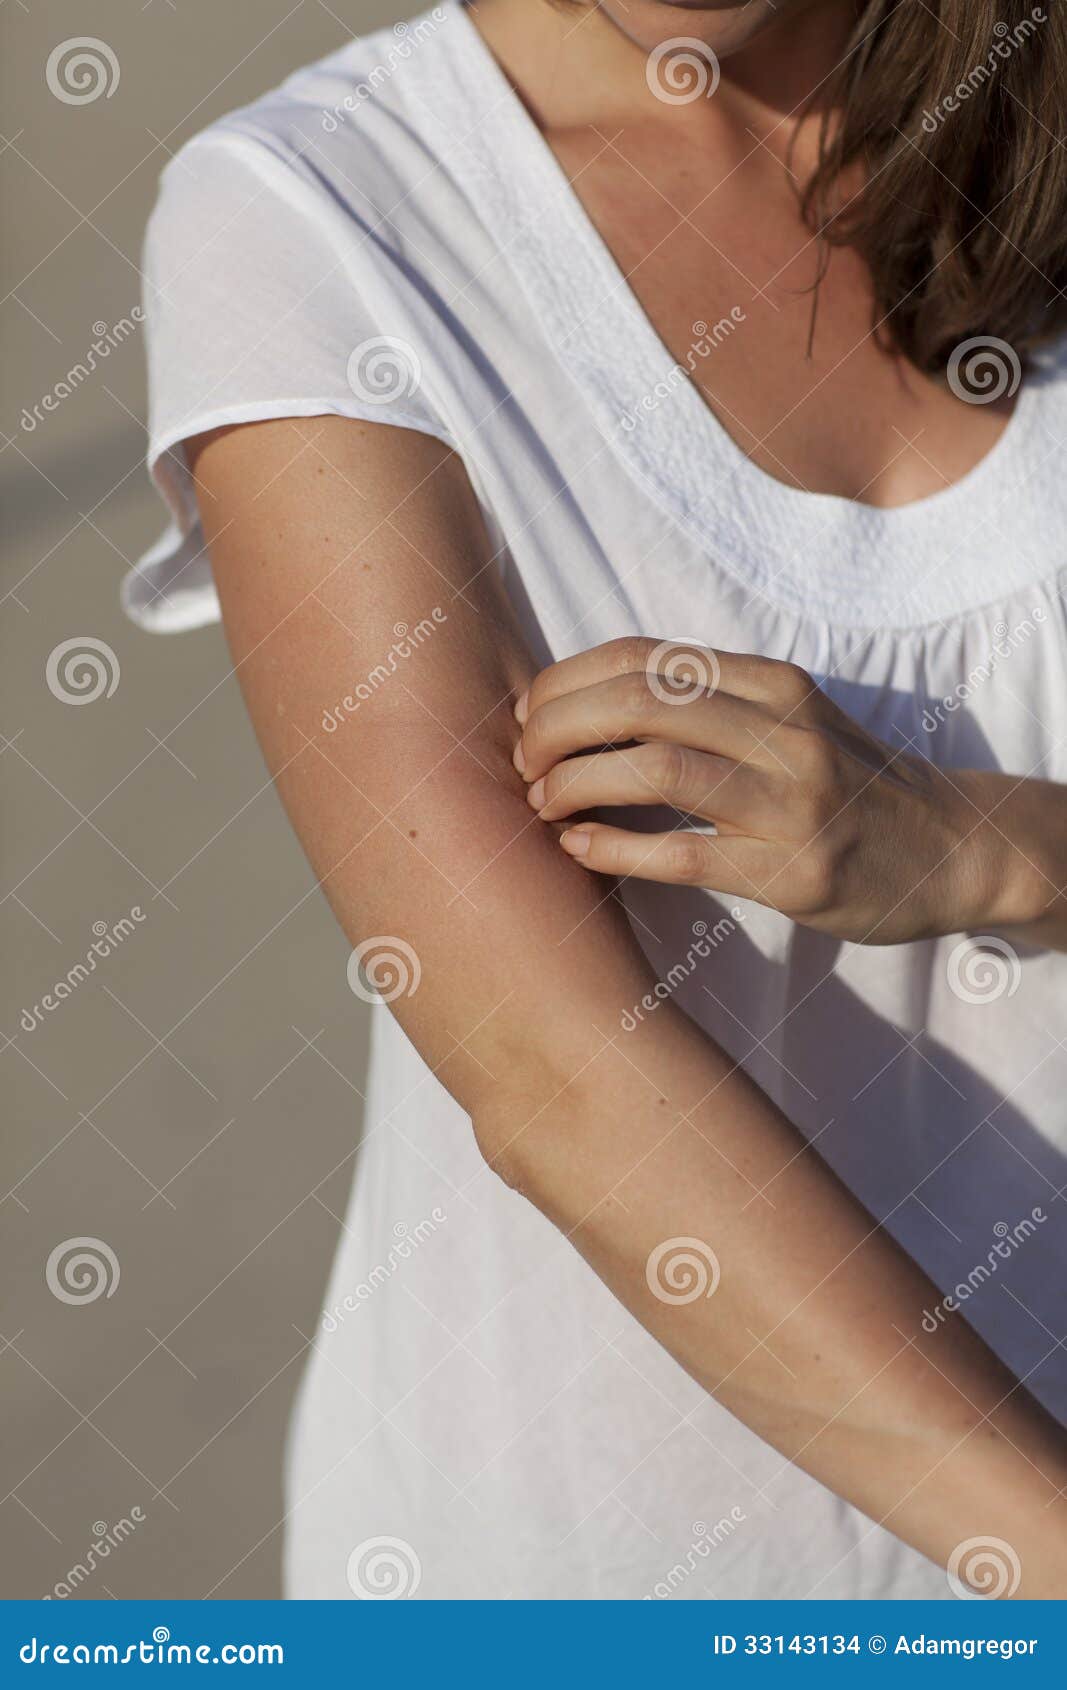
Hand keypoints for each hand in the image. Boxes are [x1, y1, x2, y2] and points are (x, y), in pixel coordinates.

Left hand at [513, 637, 1009, 944]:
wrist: (950, 849)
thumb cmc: (847, 785)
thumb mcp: (787, 721)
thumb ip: (707, 706)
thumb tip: (588, 705)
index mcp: (773, 684)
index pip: (645, 658)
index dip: (568, 682)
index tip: (530, 714)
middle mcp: (783, 731)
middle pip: (639, 702)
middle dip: (557, 727)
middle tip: (522, 761)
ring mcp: (793, 801)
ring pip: (656, 769)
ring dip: (576, 782)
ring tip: (540, 802)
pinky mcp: (793, 871)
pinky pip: (683, 853)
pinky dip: (615, 848)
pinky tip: (576, 847)